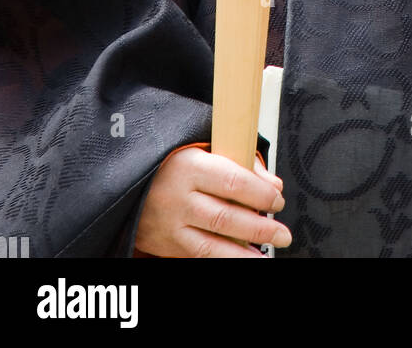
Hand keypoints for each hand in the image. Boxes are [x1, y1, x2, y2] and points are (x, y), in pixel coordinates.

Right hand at [135, 146, 291, 257]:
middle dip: (259, 228)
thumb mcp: (202, 150)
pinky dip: (223, 259)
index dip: (260, 193)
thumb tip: (272, 185)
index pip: (233, 181)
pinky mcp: (167, 243)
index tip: (277, 199)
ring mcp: (172, 224)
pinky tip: (242, 259)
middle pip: (226, 216)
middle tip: (282, 233)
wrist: (129, 182)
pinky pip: (200, 255)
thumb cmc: (173, 163)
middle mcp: (179, 197)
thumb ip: (239, 163)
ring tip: (267, 256)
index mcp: (190, 165)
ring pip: (212, 244)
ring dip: (244, 253)